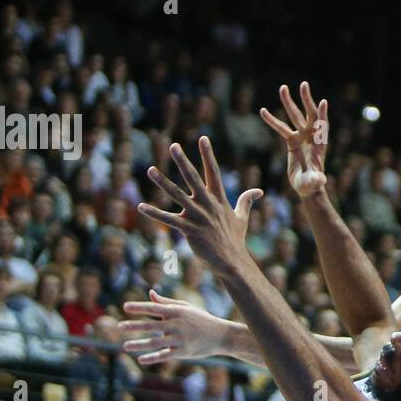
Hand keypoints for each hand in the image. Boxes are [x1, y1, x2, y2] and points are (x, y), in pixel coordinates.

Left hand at [121, 290, 231, 364]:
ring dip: (139, 344)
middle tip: (119, 326)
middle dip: (134, 326)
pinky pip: (164, 355)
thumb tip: (149, 293)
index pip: (154, 308)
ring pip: (155, 342)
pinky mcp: (183, 352)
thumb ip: (165, 302)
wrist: (221, 335)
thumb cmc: (200, 319)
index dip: (139, 307)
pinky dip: (152, 358)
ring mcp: (179, 339)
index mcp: (176, 312)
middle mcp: (176, 325)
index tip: (125, 307)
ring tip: (125, 346)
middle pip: (151, 325)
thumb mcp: (185, 307)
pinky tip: (141, 359)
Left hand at [138, 136, 261, 277]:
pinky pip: (169, 220)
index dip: (207, 155)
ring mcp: (198, 217)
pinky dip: (154, 213)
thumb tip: (258, 191)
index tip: (203, 138)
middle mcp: (208, 205)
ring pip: (178, 195)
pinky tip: (141, 207)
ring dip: (163, 182)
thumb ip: (246, 201)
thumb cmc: (236, 239)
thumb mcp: (242, 218)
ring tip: (151, 170)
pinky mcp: (189, 230)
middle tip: (173, 146)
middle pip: (194, 178)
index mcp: (219, 199)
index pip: (213, 172)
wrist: (233, 262)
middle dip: (183, 161)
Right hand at [260, 81, 328, 198]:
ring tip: (282, 87)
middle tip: (303, 85)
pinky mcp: (292, 140)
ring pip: (295, 116)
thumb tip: (320, 179)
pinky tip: (262, 111)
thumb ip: (315, 179)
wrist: (307, 186)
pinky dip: (272, 120)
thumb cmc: (311, 185)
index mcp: (318, 144)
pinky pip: (280, 127)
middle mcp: (311, 137)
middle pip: (309, 114)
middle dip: (306, 100)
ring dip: (289, 102)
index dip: (322, 115)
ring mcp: (301, 136)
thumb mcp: (313, 182)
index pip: (322, 126)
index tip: (323, 102)